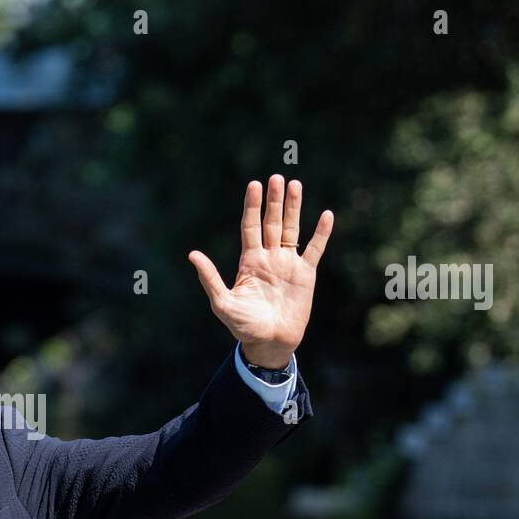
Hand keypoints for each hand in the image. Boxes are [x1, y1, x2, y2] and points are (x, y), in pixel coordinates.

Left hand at [187, 175, 333, 368]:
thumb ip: (210, 278)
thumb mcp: (222, 302)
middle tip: (277, 177)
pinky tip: (326, 215)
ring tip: (295, 185)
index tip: (254, 184)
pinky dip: (321, 233)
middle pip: (271, 222)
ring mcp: (287, 264)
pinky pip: (314, 249)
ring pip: (291, 229)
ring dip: (293, 208)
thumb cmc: (243, 326)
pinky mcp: (305, 274)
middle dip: (274, 201)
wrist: (269, 342)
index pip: (250, 226)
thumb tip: (192, 254)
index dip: (252, 206)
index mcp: (249, 261)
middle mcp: (268, 257)